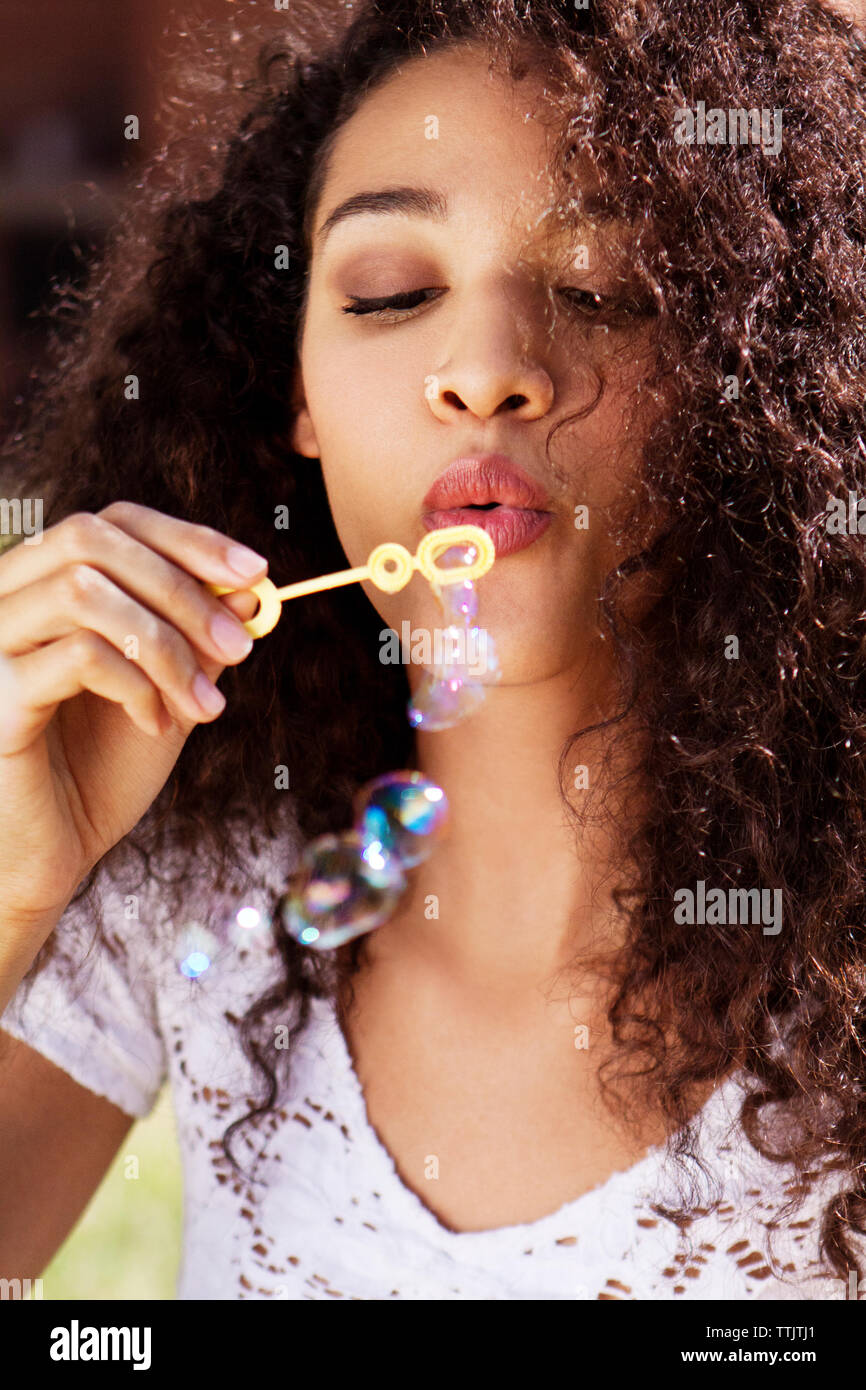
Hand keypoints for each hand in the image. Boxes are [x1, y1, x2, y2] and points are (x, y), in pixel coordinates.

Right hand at [0, 501, 267, 936]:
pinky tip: (155, 726)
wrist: (45, 860)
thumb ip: (197, 641)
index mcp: (39, 590)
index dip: (186, 538)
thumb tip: (250, 590)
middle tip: (239, 648)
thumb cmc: (96, 775)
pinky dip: (137, 684)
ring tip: (205, 706)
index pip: (110, 523)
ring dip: (167, 644)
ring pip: (84, 589)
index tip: (254, 572)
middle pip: (92, 537)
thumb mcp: (166, 695)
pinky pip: (78, 654)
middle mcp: (1, 600)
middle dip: (184, 588)